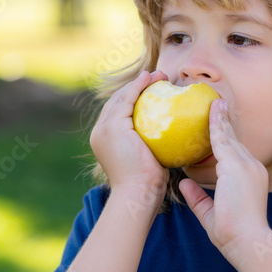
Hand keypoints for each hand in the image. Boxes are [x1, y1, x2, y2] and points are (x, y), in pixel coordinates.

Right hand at [90, 70, 169, 203]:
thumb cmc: (148, 184)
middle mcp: (100, 132)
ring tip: (158, 75)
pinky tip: (151, 79)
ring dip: (140, 82)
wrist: (137, 196)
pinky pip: (128, 99)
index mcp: (106, 140)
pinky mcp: (113, 126)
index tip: (156, 90)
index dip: (136, 98)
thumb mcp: (149, 159)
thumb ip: (152, 144)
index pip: (120, 112)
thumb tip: (170, 136)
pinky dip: (139, 86)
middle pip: (118, 101)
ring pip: (122, 97)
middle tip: (159, 78)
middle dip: (138, 87)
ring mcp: (104, 128)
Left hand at [179, 99, 271, 259]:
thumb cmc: (232, 234)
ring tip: (214, 102)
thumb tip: (183, 183)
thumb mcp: (210, 213)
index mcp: (249, 178)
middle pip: (234, 140)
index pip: (234, 153)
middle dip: (224, 123)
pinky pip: (222, 140)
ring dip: (221, 118)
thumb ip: (198, 197)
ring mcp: (246, 165)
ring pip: (230, 136)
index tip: (217, 128)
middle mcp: (250, 167)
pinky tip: (211, 110)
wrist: (248, 241)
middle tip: (217, 105)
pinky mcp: (237, 166)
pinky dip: (216, 124)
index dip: (225, 139)